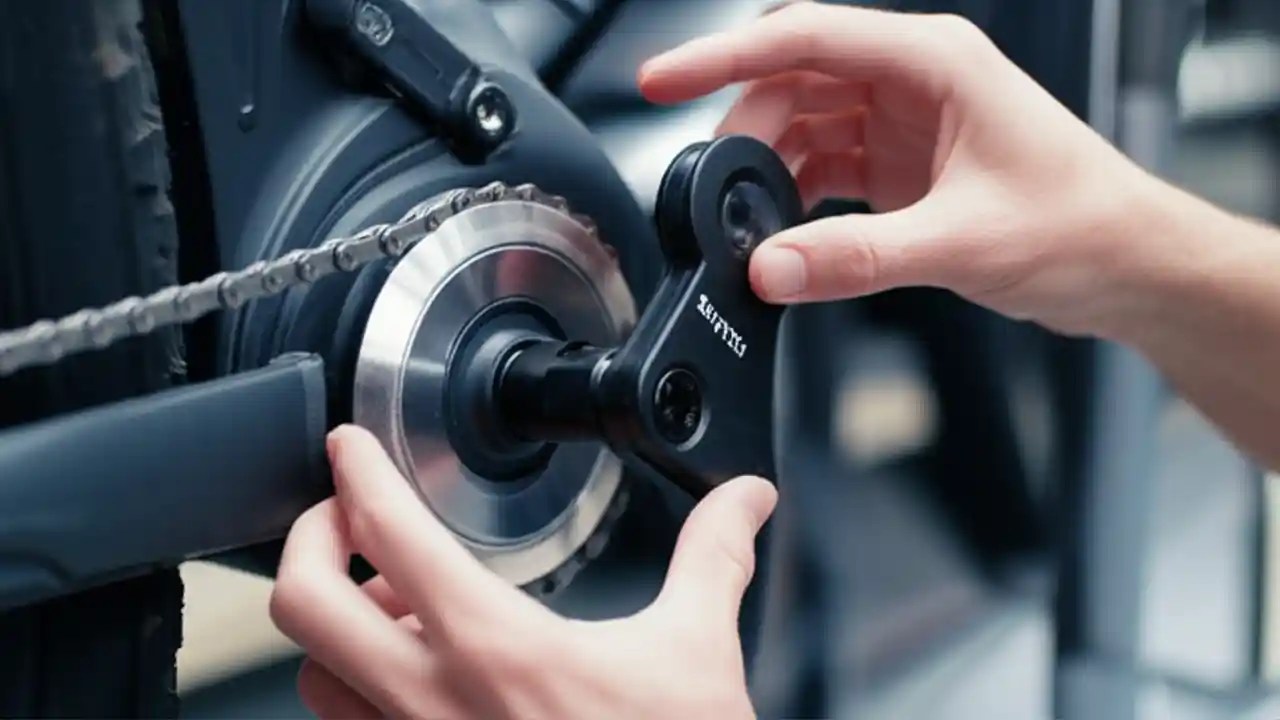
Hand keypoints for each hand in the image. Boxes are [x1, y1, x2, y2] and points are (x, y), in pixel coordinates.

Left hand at [270, 425, 774, 718]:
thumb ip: (714, 556)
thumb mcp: (697, 652)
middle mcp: (430, 704)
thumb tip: (746, 498)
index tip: (351, 446)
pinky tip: (415, 673)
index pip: (390, 535)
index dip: (358, 471)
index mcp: (497, 647)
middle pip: (304, 603)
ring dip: (339, 624)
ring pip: (313, 673)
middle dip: (312, 540)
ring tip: (392, 603)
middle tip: (347, 515)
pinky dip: (359, 684)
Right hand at [639, 2, 1167, 339]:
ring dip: (768, 166)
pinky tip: (782, 228)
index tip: (665, 77)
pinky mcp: (902, 166)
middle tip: (714, 185)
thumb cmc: (1081, 225)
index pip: (805, 38)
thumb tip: (774, 266)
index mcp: (935, 61)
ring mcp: (906, 122)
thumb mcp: (962, 242)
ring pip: (804, 123)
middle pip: (794, 80)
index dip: (724, 55)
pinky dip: (795, 195)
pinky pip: (824, 165)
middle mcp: (914, 80)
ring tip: (744, 215)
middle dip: (744, 127)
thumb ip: (859, 257)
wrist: (1126, 266)